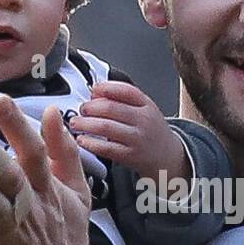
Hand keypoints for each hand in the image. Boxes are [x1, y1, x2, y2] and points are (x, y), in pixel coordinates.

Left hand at [71, 80, 188, 179]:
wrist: (167, 156)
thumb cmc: (150, 130)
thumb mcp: (143, 109)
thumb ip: (122, 99)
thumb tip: (95, 92)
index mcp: (146, 104)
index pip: (125, 90)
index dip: (105, 88)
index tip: (93, 90)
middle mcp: (143, 120)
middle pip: (111, 108)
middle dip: (90, 107)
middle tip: (81, 109)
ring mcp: (137, 138)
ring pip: (106, 127)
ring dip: (86, 124)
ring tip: (76, 123)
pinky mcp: (130, 156)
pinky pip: (107, 148)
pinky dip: (91, 143)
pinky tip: (82, 140)